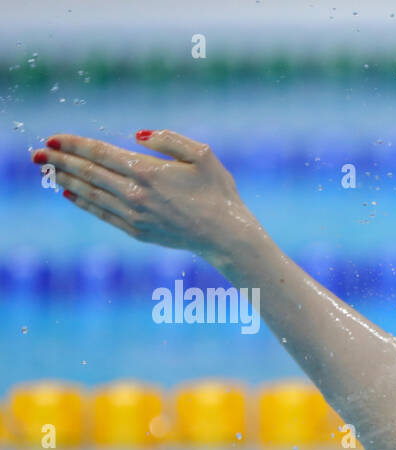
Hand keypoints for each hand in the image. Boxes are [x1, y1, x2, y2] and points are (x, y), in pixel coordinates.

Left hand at [33, 130, 262, 261]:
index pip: (100, 153)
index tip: (53, 137)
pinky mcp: (138, 232)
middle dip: (59, 160)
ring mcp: (135, 216)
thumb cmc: (219, 192)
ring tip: (47, 170)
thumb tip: (136, 136)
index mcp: (149, 172)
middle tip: (35, 153)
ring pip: (91, 193)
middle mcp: (136, 194)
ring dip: (66, 179)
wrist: (227, 235)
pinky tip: (70, 193)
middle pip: (89, 173)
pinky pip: (102, 214)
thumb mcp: (203, 154)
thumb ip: (169, 139)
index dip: (74, 144)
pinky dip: (83, 202)